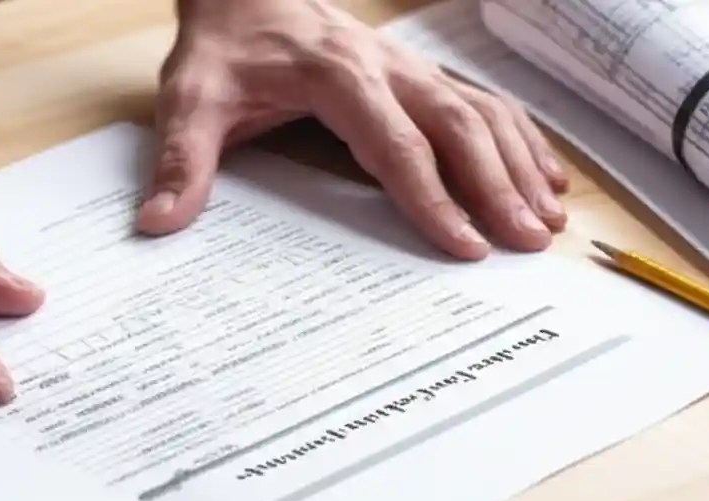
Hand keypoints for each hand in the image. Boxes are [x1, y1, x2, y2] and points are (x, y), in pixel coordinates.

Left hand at [138, 0, 568, 258]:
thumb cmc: (223, 46)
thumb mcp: (191, 97)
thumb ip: (182, 161)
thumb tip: (158, 224)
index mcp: (337, 75)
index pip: (395, 143)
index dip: (432, 196)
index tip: (463, 244)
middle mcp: (387, 67)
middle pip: (457, 125)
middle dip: (497, 185)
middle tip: (527, 241)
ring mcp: (410, 67)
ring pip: (482, 110)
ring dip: (521, 163)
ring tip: (549, 219)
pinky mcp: (419, 73)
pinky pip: (484, 100)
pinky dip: (521, 138)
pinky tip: (548, 176)